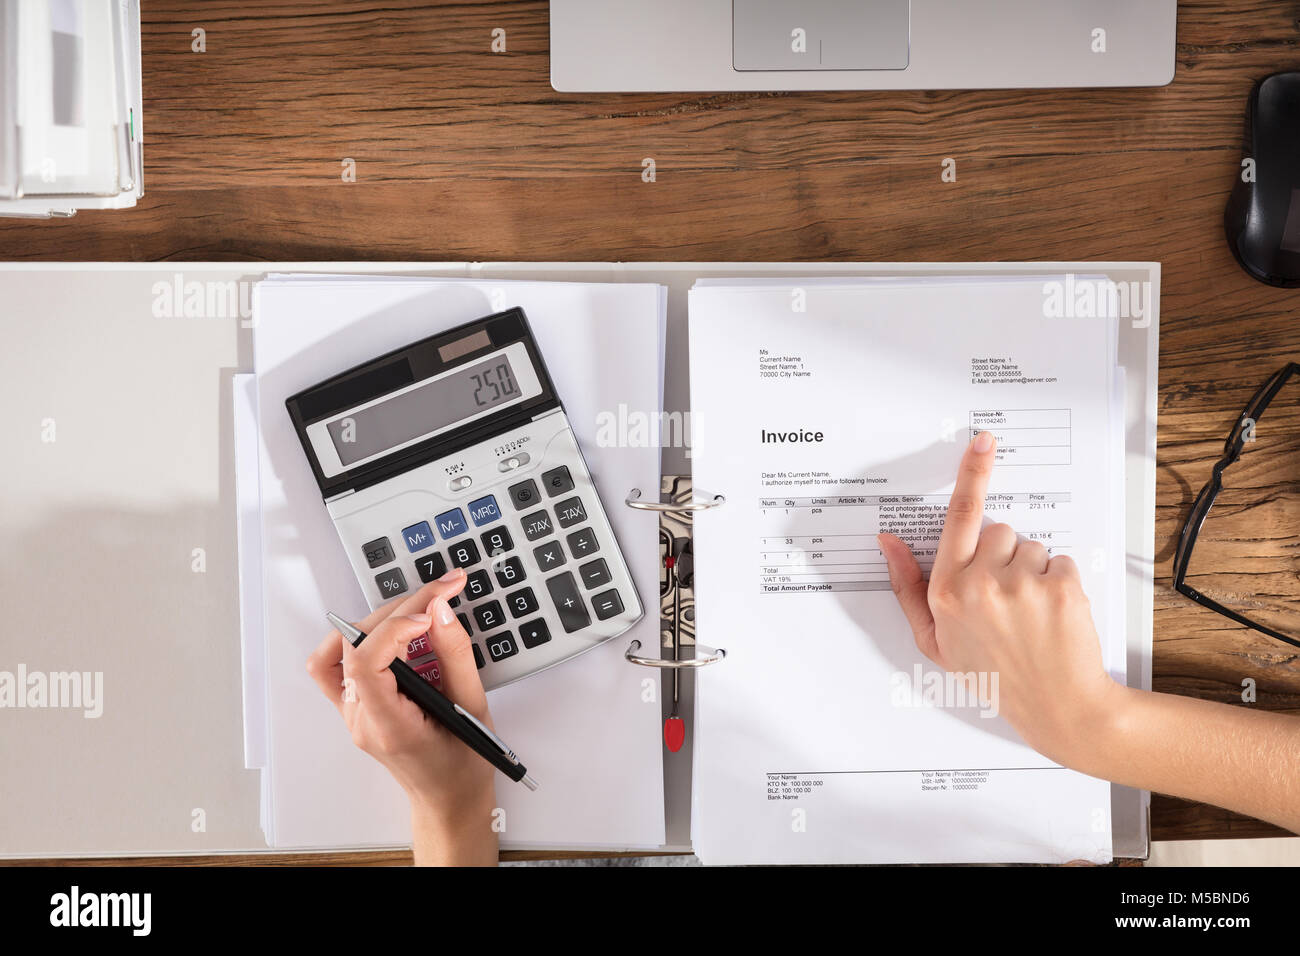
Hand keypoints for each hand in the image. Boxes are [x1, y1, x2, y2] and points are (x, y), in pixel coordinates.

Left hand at [306, 567, 498, 864]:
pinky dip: (355, 640)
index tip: (431, 613)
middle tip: (441, 593)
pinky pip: (334, 665)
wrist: (448, 799)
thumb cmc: (462, 767)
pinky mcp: (355, 706)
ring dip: (380, 621)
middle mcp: (361, 720)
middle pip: (357, 647)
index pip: (366, 664)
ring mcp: (352, 714)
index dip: (395, 628)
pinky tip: (387, 632)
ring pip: (342, 649)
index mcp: (388, 727)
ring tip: (418, 613)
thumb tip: (440, 610)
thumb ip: (455, 656)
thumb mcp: (472, 709)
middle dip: (402, 611)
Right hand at [877, 431, 1122, 766]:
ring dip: (1032, 570)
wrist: (1058, 707)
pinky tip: (1051, 615)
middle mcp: (982, 583)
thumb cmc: (992, 675)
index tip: (982, 443)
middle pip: (998, 531)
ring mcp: (1024, 584)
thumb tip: (888, 542)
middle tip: (1005, 597)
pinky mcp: (1062, 588)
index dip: (971, 474)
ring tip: (1029, 612)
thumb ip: (907, 586)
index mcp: (947, 591)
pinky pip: (1061, 561)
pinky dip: (1059, 582)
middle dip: (1003, 554)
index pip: (958, 517)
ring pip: (1032, 546)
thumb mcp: (934, 639)